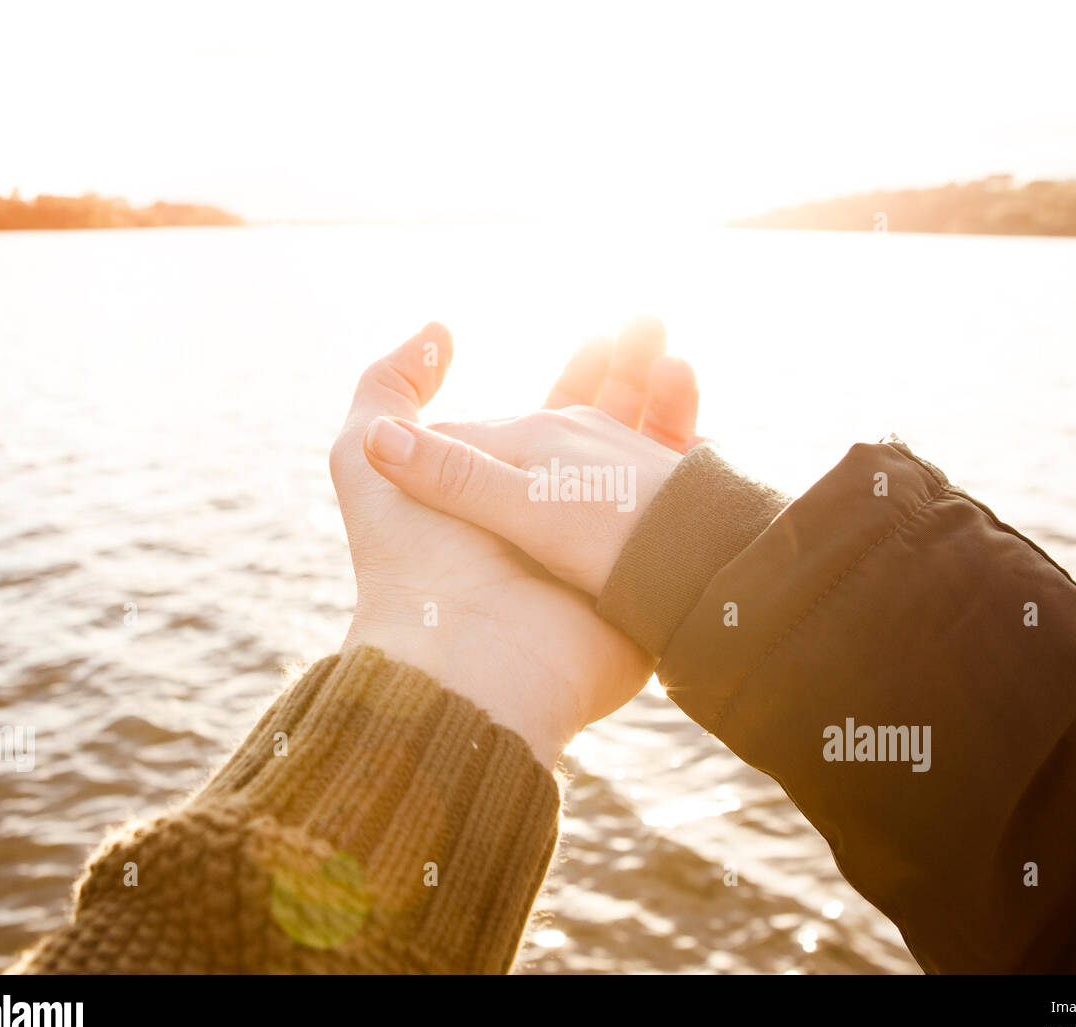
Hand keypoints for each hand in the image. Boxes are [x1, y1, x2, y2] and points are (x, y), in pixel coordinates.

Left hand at [329, 322, 691, 765]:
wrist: (470, 656)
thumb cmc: (416, 555)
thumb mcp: (369, 456)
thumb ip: (389, 389)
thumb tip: (438, 330)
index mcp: (500, 482)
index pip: (554, 411)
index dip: (586, 367)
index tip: (612, 330)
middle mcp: (554, 511)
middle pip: (606, 427)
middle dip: (630, 373)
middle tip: (652, 321)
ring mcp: (601, 545)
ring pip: (643, 458)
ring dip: (662, 404)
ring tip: (676, 352)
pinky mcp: (637, 576)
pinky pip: (675, 511)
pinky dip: (688, 464)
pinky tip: (706, 436)